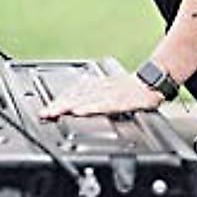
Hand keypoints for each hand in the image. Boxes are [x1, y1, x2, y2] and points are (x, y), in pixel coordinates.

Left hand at [38, 73, 163, 119]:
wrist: (152, 83)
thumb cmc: (131, 89)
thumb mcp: (108, 88)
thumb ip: (92, 94)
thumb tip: (74, 100)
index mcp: (97, 86)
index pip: (73, 92)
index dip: (58, 101)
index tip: (44, 110)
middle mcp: (101, 88)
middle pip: (76, 96)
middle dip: (59, 105)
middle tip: (45, 113)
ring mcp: (111, 94)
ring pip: (86, 100)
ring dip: (69, 106)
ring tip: (55, 112)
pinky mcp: (122, 101)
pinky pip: (105, 104)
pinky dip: (91, 107)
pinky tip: (80, 112)